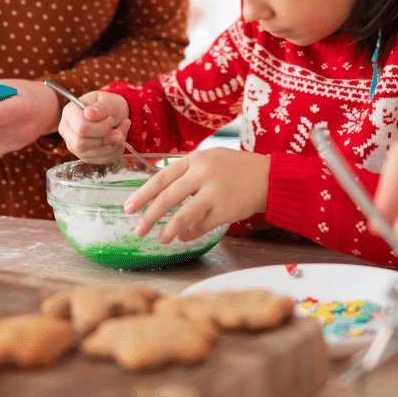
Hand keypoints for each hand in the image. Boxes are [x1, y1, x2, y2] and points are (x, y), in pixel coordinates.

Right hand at [58, 91, 130, 163]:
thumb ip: (101, 108)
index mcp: (70, 113)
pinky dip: (114, 151)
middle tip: (119, 130)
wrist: (115, 114)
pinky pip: (100, 160)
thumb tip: (89, 113)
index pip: (81, 127)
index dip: (100, 127)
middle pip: (81, 144)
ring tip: (121, 132)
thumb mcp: (109, 101)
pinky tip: (118, 141)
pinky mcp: (84, 156)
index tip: (111, 120)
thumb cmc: (110, 104)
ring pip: (92, 154)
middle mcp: (67, 131)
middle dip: (105, 138)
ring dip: (113, 145)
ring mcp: (74, 145)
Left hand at [124, 148, 270, 243]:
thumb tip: (161, 193)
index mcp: (196, 158)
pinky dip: (190, 234)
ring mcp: (214, 191)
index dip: (143, 193)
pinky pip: (200, 226)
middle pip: (167, 197)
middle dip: (148, 215)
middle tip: (137, 229)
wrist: (268, 177)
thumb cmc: (236, 168)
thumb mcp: (211, 159)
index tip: (129, 207)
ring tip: (159, 239)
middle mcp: (203, 172)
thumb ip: (187, 172)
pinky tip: (184, 237)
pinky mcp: (225, 209)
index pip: (162, 177)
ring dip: (167, 230)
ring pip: (181, 215)